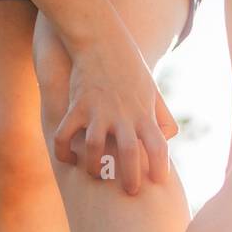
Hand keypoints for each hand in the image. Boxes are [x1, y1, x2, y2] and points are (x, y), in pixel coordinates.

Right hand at [52, 25, 178, 194]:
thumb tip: (168, 138)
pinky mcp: (76, 106)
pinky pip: (65, 136)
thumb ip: (162, 115)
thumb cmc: (129, 67)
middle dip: (130, 178)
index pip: (159, 145)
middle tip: (131, 192)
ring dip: (94, 168)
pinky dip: (63, 152)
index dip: (161, 167)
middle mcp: (123, 114)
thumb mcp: (152, 89)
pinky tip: (68, 159)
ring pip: (95, 149)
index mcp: (144, 113)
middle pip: (129, 154)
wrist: (101, 39)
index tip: (159, 181)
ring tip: (96, 175)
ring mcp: (98, 111)